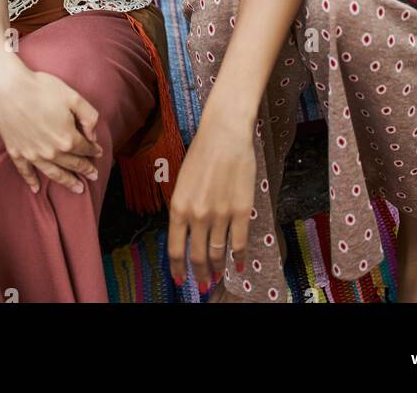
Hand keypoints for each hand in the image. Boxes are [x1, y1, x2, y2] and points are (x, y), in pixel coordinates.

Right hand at [0, 67, 104, 195]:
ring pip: (53, 173)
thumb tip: (92, 136)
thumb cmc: (42, 89)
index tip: (99, 152)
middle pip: (72, 164)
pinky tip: (36, 188)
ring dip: (66, 182)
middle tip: (94, 176)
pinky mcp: (16, 152)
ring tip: (77, 188)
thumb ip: (89, 117)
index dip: (94, 150)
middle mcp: (51, 152)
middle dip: (85, 170)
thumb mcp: (73, 97)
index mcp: (67, 138)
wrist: (8, 88)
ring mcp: (32, 154)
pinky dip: (31, 181)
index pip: (85, 148)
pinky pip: (26, 172)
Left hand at [167, 109, 255, 292]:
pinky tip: (239, 265)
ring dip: (217, 268)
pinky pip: (239, 243)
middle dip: (199, 274)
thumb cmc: (202, 152)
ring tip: (217, 275)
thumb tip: (187, 233)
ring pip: (218, 252)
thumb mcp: (182, 182)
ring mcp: (220, 215)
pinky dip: (239, 258)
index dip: (178, 269)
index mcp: (178, 207)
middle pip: (197, 256)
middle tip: (202, 283)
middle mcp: (197, 215)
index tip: (180, 280)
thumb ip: (183, 208)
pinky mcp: (240, 211)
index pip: (175, 249)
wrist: (225, 133)